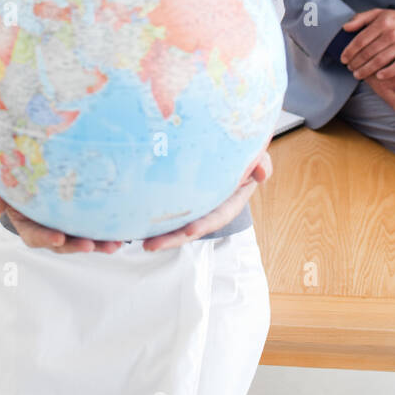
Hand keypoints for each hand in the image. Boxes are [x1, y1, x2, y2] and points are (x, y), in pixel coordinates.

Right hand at [0, 189, 122, 254]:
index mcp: (29, 225)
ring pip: (82, 239)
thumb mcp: (2, 188)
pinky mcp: (82, 222)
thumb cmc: (15, 183)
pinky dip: (107, 232)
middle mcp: (49, 231)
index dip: (46, 238)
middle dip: (77, 246)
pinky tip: (123, 233)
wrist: (31, 176)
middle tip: (92, 246)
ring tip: (115, 245)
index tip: (58, 238)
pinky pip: (95, 229)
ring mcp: (67, 228)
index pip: (36, 236)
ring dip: (99, 244)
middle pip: (63, 244)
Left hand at [142, 147, 271, 251]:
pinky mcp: (177, 197)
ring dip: (157, 233)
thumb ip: (260, 165)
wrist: (228, 149)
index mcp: (227, 203)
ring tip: (135, 239)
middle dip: (171, 238)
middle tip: (149, 245)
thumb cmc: (244, 156)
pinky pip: (164, 208)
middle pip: (189, 227)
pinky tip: (132, 220)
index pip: (216, 217)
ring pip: (174, 223)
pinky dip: (150, 215)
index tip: (190, 232)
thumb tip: (262, 173)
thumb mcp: (256, 159)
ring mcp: (193, 206)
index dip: (204, 225)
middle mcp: (208, 209)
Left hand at [340, 7, 394, 78]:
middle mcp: (392, 32)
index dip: (350, 51)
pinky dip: (389, 72)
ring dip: (367, 69)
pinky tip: (379, 76)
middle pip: (369, 51)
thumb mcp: (379, 13)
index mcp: (382, 22)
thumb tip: (345, 28)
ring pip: (381, 59)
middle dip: (356, 62)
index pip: (360, 39)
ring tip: (359, 75)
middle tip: (350, 69)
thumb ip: (361, 18)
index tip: (343, 59)